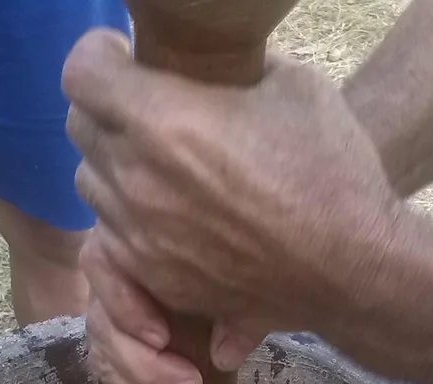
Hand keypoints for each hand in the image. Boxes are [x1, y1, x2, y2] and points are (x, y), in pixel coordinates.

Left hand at [64, 29, 402, 383]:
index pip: (82, 74)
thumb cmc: (330, 172)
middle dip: (106, 109)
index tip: (119, 56)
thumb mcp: (288, 86)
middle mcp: (139, 182)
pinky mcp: (155, 279)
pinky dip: (131, 219)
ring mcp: (141, 238)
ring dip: (115, 166)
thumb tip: (206, 60)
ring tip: (156, 164)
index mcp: (164, 123)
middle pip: (80, 129)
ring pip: (92, 186)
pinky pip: (115, 237)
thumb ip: (228, 66)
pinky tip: (171, 212)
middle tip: (142, 109)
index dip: (98, 56)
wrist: (351, 269)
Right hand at [82, 228, 263, 383]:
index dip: (126, 308)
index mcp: (131, 247)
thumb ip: (236, 309)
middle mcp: (111, 282)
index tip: (161, 338)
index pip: (102, 268)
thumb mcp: (243, 276)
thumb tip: (224, 355)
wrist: (244, 266)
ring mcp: (112, 321)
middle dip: (148, 369)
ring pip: (107, 363)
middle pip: (105, 329)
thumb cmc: (240, 259)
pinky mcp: (119, 356)